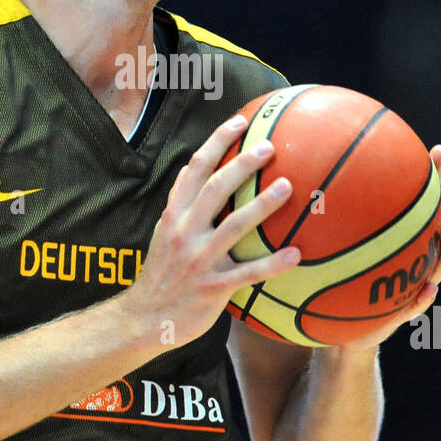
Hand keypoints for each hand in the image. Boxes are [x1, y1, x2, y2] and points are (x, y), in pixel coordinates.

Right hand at [126, 114, 302, 345]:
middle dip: (242, 165)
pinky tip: (296, 255)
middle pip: (214, 190)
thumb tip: (196, 174)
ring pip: (233, 227)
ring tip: (288, 188)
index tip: (240, 122)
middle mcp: (183, 232)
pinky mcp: (211, 288)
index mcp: (173, 215)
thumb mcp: (163, 233)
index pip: (194, 170)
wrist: (144, 319)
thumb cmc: (161, 274)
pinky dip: (272, 264)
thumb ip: (181, 206)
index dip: (216, 143)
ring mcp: (197, 260)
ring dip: (261, 206)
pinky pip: (247, 274)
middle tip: (269, 147)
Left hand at [332, 143, 440, 353]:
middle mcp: (418, 256)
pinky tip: (428, 290)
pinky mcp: (406, 310)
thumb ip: (333, 220)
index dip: (435, 178)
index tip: (439, 149)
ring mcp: (416, 282)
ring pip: (440, 264)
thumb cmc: (343, 280)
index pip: (424, 202)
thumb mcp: (334, 248)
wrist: (344, 328)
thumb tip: (313, 174)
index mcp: (406, 237)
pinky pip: (418, 303)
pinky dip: (424, 298)